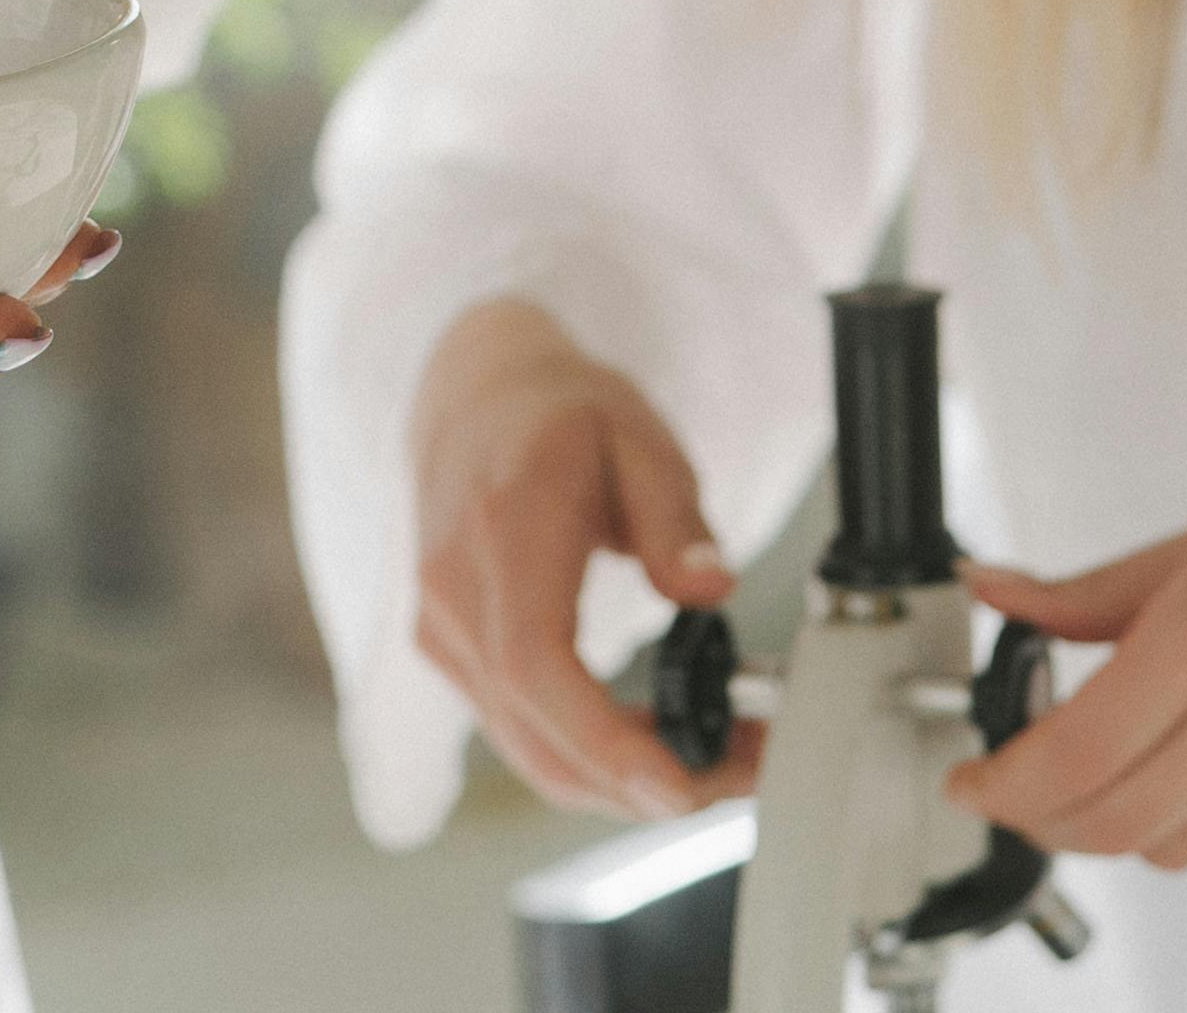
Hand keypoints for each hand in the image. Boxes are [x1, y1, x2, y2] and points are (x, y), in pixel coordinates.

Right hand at [407, 295, 752, 815]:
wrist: (475, 399)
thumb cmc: (560, 415)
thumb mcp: (639, 439)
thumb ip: (675, 517)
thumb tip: (710, 587)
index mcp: (505, 529)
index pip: (535, 662)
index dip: (603, 741)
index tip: (677, 786)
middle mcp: (457, 591)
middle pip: (537, 733)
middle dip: (643, 782)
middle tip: (743, 771)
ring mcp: (443, 630)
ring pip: (530, 750)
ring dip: (624, 780)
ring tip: (720, 757)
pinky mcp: (451, 655)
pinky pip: (521, 733)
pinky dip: (590, 757)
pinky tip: (656, 742)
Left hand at [946, 419, 1186, 873]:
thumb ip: (1103, 586)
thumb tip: (1000, 591)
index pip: (1072, 756)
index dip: (1000, 785)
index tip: (970, 776)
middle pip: (1109, 825)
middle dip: (1039, 818)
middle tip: (1008, 780)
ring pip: (1170, 842)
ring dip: (1112, 819)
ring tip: (1090, 761)